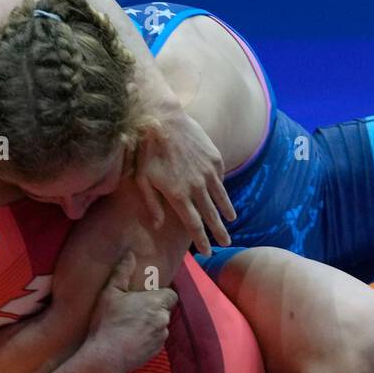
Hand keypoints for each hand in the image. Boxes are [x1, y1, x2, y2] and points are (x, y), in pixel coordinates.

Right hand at [86, 251, 177, 372]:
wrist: (106, 357)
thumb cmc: (107, 323)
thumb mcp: (110, 293)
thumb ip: (122, 272)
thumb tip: (130, 254)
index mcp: (156, 302)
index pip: (171, 294)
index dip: (161, 295)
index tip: (146, 297)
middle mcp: (163, 319)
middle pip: (164, 310)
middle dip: (153, 310)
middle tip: (134, 312)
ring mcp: (161, 337)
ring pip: (160, 326)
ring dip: (150, 325)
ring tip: (131, 328)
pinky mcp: (156, 351)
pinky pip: (156, 340)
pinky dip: (147, 339)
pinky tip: (131, 340)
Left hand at [135, 109, 236, 253]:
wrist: (163, 120)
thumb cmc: (146, 152)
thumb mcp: (142, 181)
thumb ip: (151, 204)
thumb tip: (158, 226)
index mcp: (179, 195)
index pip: (194, 225)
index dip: (201, 240)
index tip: (207, 252)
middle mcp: (197, 186)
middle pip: (211, 215)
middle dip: (218, 231)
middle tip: (226, 243)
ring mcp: (208, 172)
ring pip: (220, 197)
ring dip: (226, 211)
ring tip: (231, 221)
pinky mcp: (214, 158)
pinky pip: (220, 179)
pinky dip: (222, 189)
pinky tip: (223, 196)